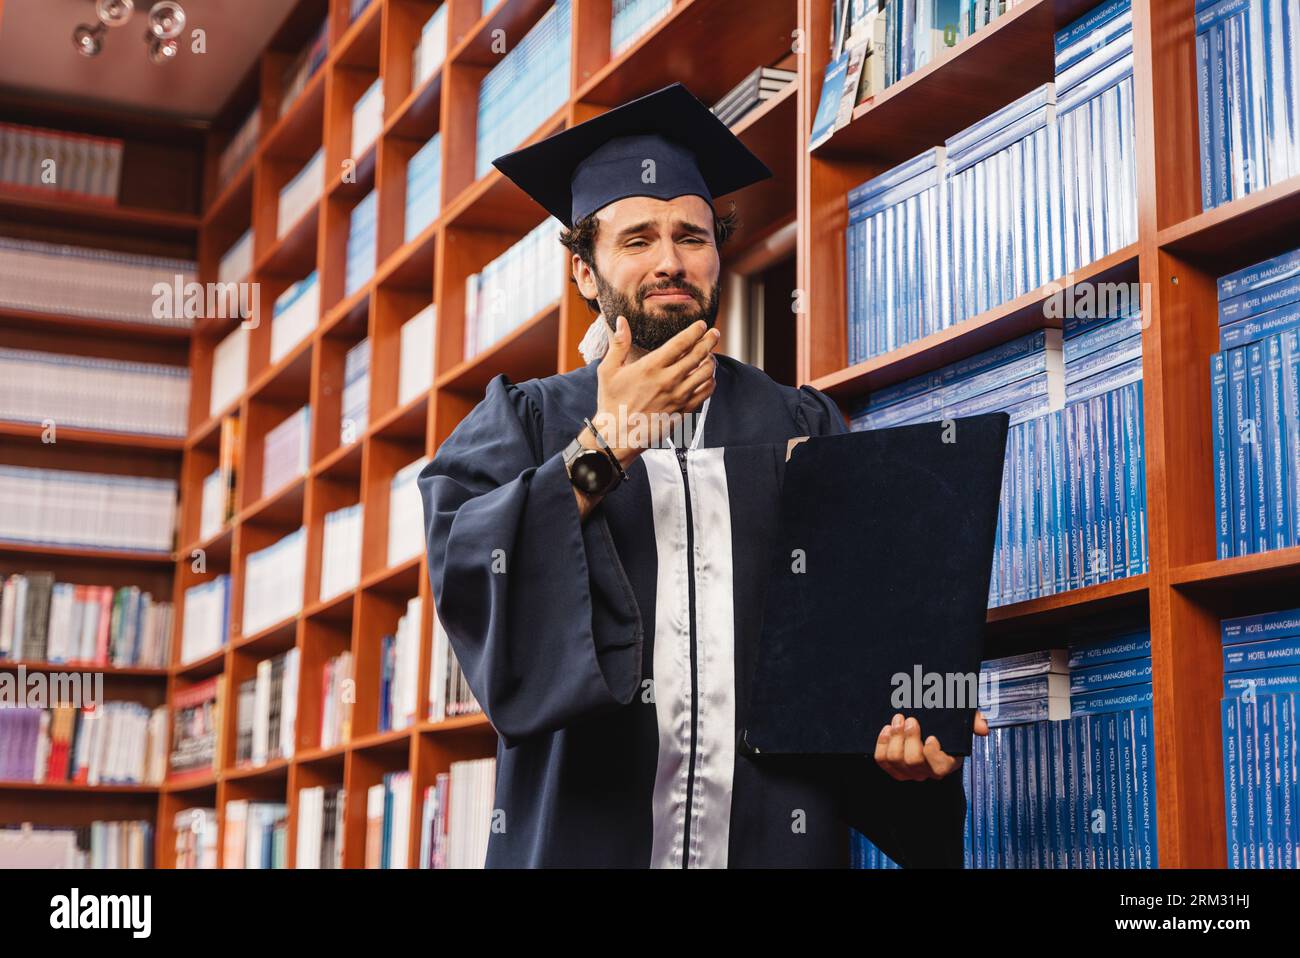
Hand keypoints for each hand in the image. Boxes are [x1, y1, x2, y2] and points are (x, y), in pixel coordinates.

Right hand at [591, 315, 719, 461]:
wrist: (617, 436)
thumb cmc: (611, 402)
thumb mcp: (608, 370)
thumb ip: (618, 344)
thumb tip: (622, 320)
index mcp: (651, 367)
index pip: (681, 343)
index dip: (695, 331)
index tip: (701, 325)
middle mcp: (668, 381)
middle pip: (698, 355)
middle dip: (709, 340)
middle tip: (714, 333)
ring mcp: (678, 397)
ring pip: (705, 374)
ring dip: (711, 361)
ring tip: (711, 355)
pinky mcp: (683, 412)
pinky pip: (705, 394)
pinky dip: (710, 382)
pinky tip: (708, 378)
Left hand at [874, 710, 988, 781]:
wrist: (922, 722)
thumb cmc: (944, 724)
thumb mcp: (961, 720)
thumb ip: (973, 721)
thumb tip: (983, 728)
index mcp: (947, 762)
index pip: (939, 767)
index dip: (932, 754)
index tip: (932, 736)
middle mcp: (927, 771)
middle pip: (913, 761)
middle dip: (909, 739)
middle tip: (909, 719)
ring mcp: (907, 771)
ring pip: (896, 760)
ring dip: (894, 738)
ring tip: (897, 720)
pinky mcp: (891, 766)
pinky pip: (882, 760)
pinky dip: (881, 743)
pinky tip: (886, 729)